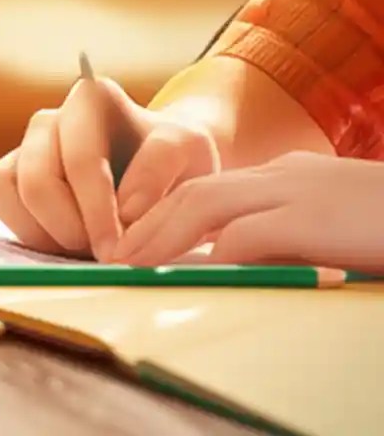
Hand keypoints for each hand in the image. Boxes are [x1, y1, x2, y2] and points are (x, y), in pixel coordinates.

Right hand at [0, 76, 219, 259]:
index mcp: (93, 99)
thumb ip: (162, 168)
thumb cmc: (175, 162)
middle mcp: (50, 118)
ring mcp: (23, 145)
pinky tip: (62, 240)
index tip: (119, 248)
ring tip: (86, 246)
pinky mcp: (5, 172)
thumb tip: (122, 205)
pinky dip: (24, 228)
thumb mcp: (193, 156)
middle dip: (70, 228)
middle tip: (103, 253)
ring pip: (10, 188)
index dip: (98, 211)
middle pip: (38, 181)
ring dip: (46, 232)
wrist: (158, 174)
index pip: (82, 160)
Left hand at [111, 151, 383, 273]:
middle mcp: (285, 175)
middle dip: (148, 223)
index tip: (139, 241)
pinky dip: (207, 255)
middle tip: (115, 255)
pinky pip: (244, 236)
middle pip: (194, 192)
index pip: (212, 188)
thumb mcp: (335, 226)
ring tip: (128, 265)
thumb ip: (289, 235)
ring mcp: (298, 191)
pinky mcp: (311, 219)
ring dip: (159, 237)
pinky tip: (184, 273)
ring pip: (203, 206)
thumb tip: (235, 260)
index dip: (168, 213)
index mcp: (291, 175)